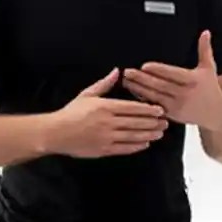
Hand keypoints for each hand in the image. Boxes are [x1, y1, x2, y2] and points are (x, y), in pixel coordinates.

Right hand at [43, 69, 168, 157]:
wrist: (56, 133)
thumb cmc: (71, 112)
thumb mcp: (87, 94)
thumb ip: (104, 84)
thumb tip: (117, 71)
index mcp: (105, 107)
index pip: (132, 108)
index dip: (148, 109)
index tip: (160, 110)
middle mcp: (108, 122)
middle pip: (136, 122)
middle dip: (153, 122)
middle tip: (166, 122)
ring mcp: (106, 137)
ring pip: (133, 136)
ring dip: (148, 134)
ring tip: (160, 133)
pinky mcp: (103, 150)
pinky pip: (124, 148)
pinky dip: (136, 146)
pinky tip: (145, 143)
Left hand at [123, 30, 221, 128]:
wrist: (217, 114)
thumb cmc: (211, 88)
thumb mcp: (209, 67)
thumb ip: (205, 49)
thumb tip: (205, 32)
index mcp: (193, 80)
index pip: (172, 74)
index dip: (158, 70)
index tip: (144, 65)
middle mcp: (185, 94)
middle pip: (160, 85)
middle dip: (142, 79)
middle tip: (128, 72)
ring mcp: (178, 106)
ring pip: (155, 96)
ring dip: (139, 89)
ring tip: (126, 81)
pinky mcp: (173, 115)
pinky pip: (156, 106)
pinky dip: (144, 100)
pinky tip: (134, 93)